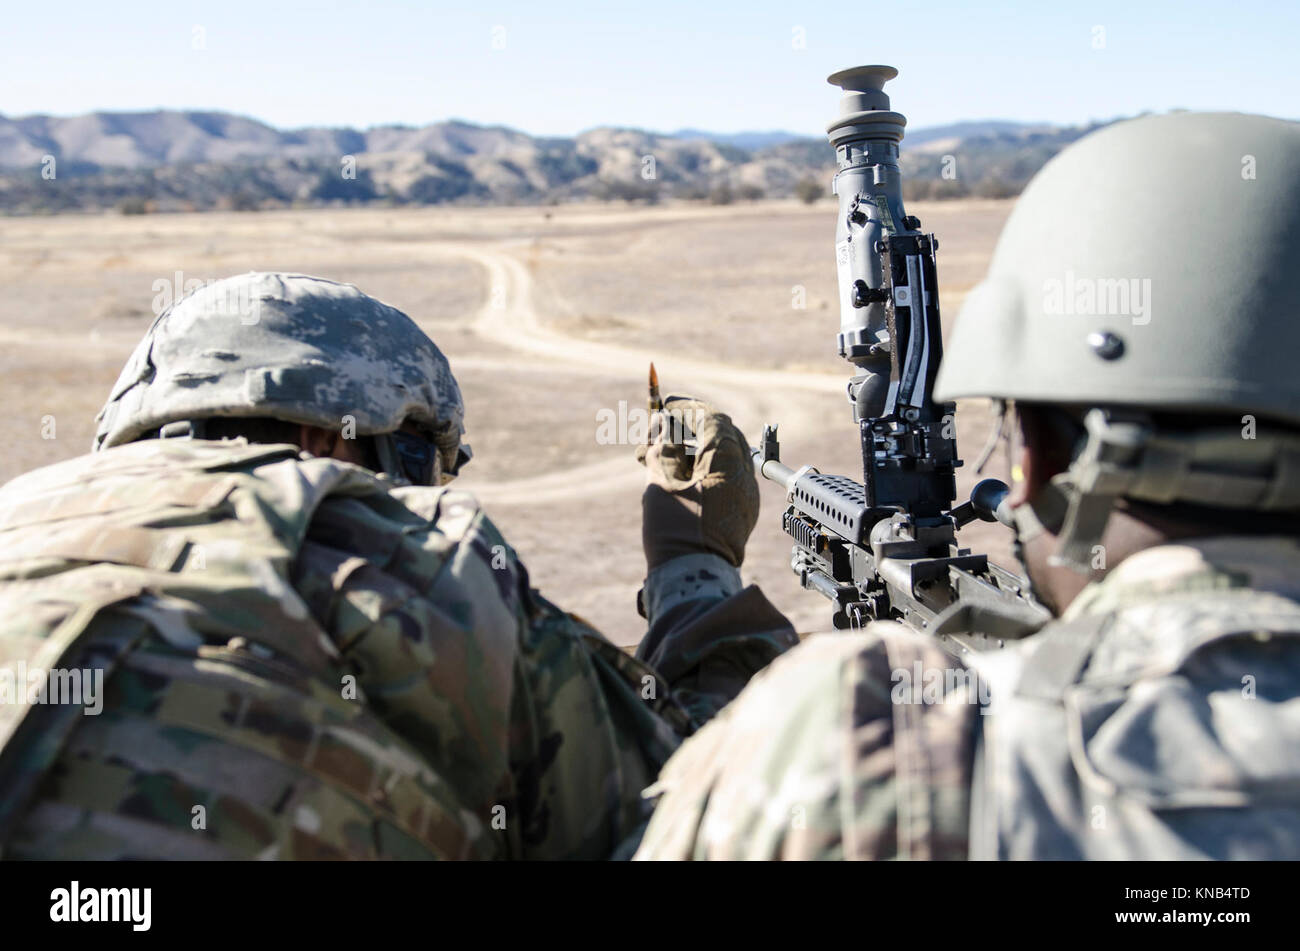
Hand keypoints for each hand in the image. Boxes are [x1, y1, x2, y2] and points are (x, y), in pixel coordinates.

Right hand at [635, 395, 758, 569]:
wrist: (693, 580)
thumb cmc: (675, 533)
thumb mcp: (659, 482)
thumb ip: (662, 448)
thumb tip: (663, 427)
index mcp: (728, 463)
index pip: (711, 419)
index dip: (686, 409)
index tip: (665, 406)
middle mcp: (745, 475)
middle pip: (720, 436)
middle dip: (688, 430)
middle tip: (658, 432)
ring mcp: (747, 495)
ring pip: (722, 458)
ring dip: (692, 452)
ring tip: (656, 459)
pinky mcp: (742, 512)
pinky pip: (727, 478)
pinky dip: (702, 471)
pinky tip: (675, 478)